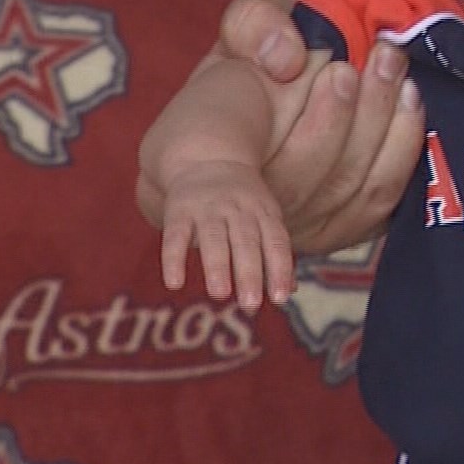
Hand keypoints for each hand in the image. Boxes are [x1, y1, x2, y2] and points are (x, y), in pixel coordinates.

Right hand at [140, 0, 427, 252]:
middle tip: (385, 58)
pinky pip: (378, 203)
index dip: (316, 118)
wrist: (279, 88)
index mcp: (219, 151)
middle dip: (362, 112)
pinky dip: (402, 154)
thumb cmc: (260, 57)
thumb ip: (255, 25)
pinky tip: (412, 108)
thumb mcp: (247, 24)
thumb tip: (287, 59)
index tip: (342, 69)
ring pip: (352, 187)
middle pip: (318, 175)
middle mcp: (259, 200)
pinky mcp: (340, 228)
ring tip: (402, 76)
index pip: (257, 157)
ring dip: (388, 128)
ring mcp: (301, 220)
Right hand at [159, 159, 294, 312]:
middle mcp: (237, 209)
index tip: (281, 298)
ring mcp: (207, 209)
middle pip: (246, 242)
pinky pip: (175, 236)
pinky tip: (174, 283)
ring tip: (220, 294)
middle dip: (250, 274)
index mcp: (263, 212)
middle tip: (251, 304)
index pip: (275, 241)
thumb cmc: (242, 202)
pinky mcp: (178, 211)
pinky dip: (174, 259)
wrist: (206, 159)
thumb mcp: (265, 217)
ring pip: (213, 238)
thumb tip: (289, 292)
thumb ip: (275, 253)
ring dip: (216, 266)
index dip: (280, 269)